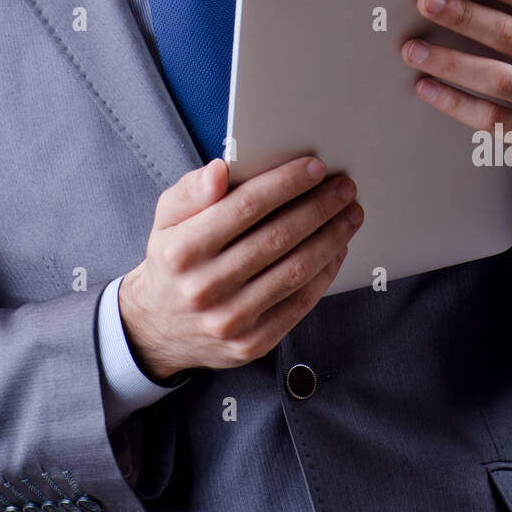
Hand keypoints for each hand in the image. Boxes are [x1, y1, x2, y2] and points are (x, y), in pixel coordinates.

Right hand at [118, 155, 362, 380]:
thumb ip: (191, 190)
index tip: (316, 166)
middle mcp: (204, 288)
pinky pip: (299, 304)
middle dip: (319, 208)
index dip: (285, 184)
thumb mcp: (167, 218)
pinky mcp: (251, 344)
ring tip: (350, 215)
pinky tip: (337, 249)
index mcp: (181, 250)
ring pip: (294, 271)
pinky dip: (324, 273)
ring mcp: (230, 320)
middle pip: (277, 238)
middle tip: (344, 187)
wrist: (161, 327)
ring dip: (331, 238)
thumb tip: (220, 169)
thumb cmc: (174, 259)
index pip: (245, 207)